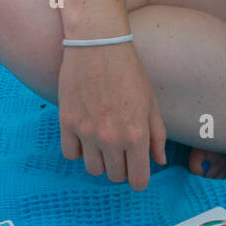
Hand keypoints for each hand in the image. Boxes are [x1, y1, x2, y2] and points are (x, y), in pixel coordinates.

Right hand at [58, 40, 166, 189]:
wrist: (98, 45)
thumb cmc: (129, 72)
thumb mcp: (151, 104)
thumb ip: (156, 136)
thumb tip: (159, 161)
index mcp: (136, 135)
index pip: (137, 180)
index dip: (139, 180)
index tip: (137, 174)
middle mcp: (111, 138)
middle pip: (115, 176)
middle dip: (121, 168)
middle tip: (122, 152)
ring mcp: (87, 132)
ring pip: (93, 169)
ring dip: (100, 161)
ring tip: (103, 143)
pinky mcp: (66, 123)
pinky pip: (71, 154)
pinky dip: (78, 150)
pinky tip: (85, 137)